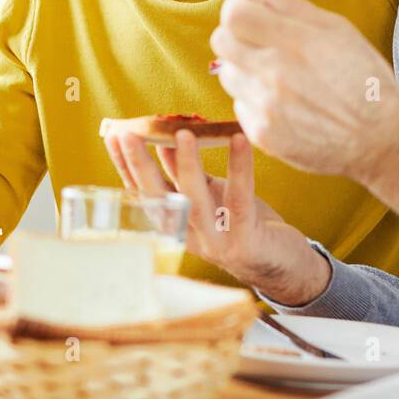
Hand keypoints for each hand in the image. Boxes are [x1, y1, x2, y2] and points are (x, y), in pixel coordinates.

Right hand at [105, 128, 331, 305]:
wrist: (284, 266)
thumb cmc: (245, 225)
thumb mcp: (212, 197)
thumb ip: (187, 175)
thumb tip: (166, 140)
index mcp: (178, 225)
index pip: (144, 196)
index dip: (127, 167)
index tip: (114, 137)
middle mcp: (191, 237)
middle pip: (160, 201)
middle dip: (140, 167)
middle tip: (129, 135)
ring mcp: (217, 242)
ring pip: (195, 202)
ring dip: (186, 166)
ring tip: (182, 132)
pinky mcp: (245, 240)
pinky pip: (240, 198)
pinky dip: (239, 167)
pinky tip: (238, 140)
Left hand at [210, 0, 398, 211]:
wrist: (381, 137)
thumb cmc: (364, 78)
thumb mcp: (337, 29)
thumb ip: (290, 5)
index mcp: (294, 41)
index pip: (233, 13)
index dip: (239, 8)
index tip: (252, 14)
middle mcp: (274, 73)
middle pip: (220, 41)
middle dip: (236, 36)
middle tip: (260, 43)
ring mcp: (266, 107)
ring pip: (228, 75)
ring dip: (245, 70)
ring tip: (277, 76)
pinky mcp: (263, 135)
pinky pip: (240, 106)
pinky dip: (256, 101)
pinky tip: (283, 103)